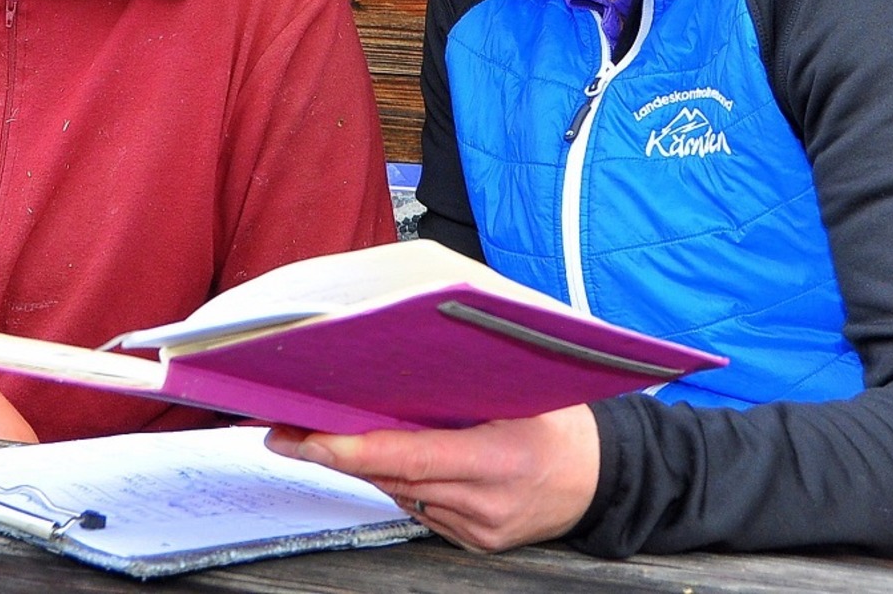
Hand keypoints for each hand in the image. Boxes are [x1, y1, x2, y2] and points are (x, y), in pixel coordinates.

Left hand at [264, 405, 600, 552]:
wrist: (606, 481)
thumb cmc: (566, 425)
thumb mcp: (525, 391)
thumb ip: (468, 380)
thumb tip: (410, 350)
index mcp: (499, 461)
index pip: (410, 458)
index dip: (353, 450)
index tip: (308, 439)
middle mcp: (485, 503)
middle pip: (395, 478)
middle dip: (338, 454)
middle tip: (287, 431)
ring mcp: (479, 528)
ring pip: (402, 494)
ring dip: (364, 467)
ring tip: (317, 438)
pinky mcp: (476, 542)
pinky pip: (422, 508)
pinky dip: (400, 482)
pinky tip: (380, 460)